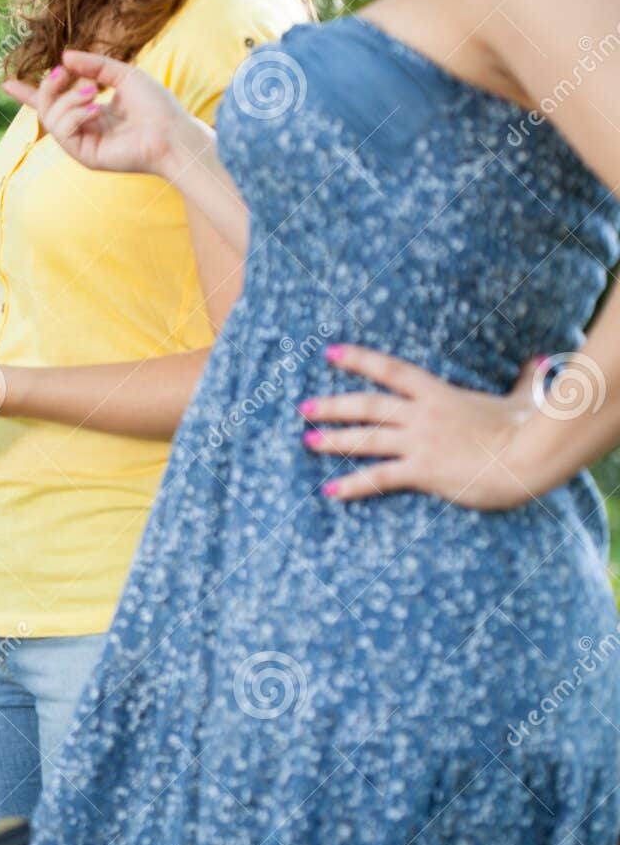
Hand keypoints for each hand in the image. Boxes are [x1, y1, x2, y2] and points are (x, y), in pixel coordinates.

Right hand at [1, 50, 204, 178]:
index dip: (29, 93)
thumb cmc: (154, 106)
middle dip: (48, 86)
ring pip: (50, 118)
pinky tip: (97, 108)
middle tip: (63, 72)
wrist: (171, 132)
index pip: (53, 103)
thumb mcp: (123, 75)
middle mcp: (82, 129)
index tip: (7, 84)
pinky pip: (63, 132)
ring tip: (93, 92)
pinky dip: (75, 114)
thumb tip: (65, 57)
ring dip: (67, 99)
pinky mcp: (84, 156)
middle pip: (45, 108)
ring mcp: (81, 144)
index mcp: (89, 111)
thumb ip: (94, 66)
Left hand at [301, 345, 550, 508]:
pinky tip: (330, 491)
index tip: (331, 353)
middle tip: (304, 407)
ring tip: (307, 441)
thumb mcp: (523, 398)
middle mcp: (423, 414)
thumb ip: (525, 380)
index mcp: (440, 394)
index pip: (392, 370)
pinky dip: (352, 484)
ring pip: (366, 438)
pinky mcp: (422, 470)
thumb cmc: (529, 428)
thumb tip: (541, 362)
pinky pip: (379, 477)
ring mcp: (420, 442)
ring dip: (334, 440)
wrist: (530, 456)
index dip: (359, 360)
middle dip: (333, 405)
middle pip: (367, 405)